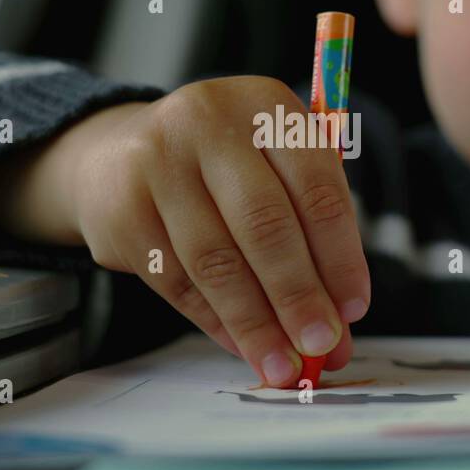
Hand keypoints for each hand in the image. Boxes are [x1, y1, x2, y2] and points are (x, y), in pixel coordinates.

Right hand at [0, 77, 370, 386]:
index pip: (316, 186)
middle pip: (264, 224)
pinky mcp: (122, 209)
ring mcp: (157, 163)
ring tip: (281, 364)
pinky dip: (214, 320)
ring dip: (255, 322)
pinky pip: (177, 280)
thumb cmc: (220, 166)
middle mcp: (208, 122)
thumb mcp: (271, 167)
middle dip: (298, 295)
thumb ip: (310, 232)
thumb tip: (340, 324)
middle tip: (320, 347)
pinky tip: (240, 344)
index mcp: (265, 105)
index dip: (339, 255)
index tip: (352, 311)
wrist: (117, 154)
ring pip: (217, 260)